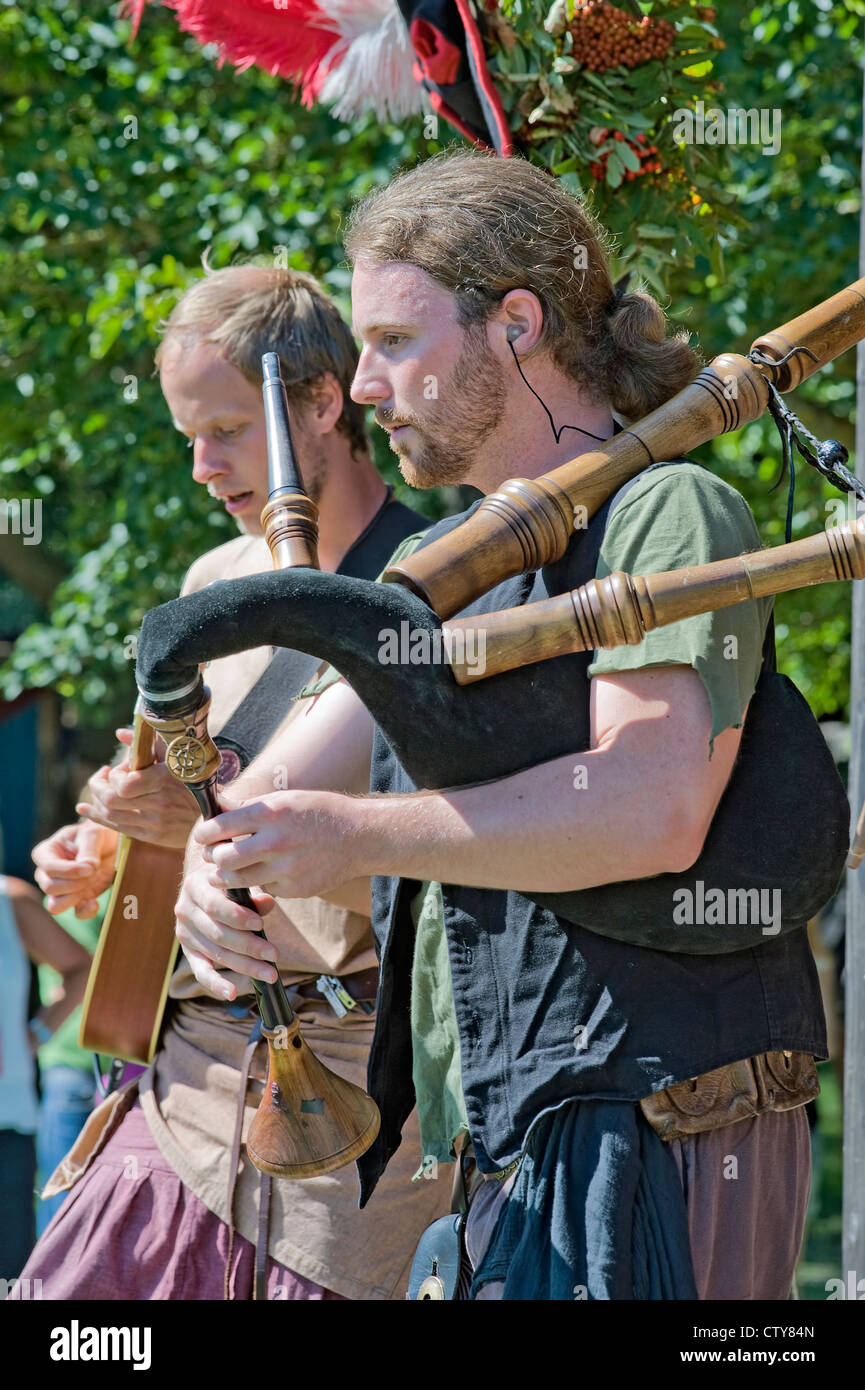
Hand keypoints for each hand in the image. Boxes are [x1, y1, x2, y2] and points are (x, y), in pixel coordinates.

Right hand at [32, 821, 116, 917]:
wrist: (110, 844)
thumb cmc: (95, 834)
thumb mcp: (93, 834)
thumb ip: (88, 850)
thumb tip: (87, 868)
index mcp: (45, 853)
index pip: (48, 867)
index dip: (68, 871)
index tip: (89, 868)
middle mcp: (47, 874)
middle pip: (50, 887)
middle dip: (75, 883)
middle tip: (93, 872)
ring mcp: (60, 889)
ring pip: (56, 905)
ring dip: (76, 897)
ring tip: (92, 883)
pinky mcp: (77, 899)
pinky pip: (76, 913)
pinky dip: (86, 911)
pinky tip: (95, 902)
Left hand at [76, 727, 199, 848]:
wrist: (217, 813)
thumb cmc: (195, 778)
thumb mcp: (177, 755)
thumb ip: (148, 744)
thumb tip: (120, 734)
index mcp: (165, 779)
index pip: (123, 784)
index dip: (113, 776)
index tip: (117, 768)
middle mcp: (160, 803)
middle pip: (111, 801)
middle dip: (97, 787)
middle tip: (100, 778)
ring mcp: (156, 823)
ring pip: (110, 816)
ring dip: (96, 802)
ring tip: (98, 791)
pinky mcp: (154, 837)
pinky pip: (117, 828)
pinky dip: (97, 818)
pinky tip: (86, 810)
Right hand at [175, 867, 278, 999]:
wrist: (206, 883)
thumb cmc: (228, 881)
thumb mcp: (239, 879)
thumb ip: (253, 892)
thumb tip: (268, 903)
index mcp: (195, 886)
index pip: (215, 906)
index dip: (237, 916)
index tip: (261, 923)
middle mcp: (184, 910)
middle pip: (218, 934)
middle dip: (249, 946)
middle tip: (274, 955)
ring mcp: (184, 933)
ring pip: (216, 954)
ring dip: (245, 966)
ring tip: (269, 974)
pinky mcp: (188, 951)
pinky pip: (201, 971)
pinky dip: (216, 984)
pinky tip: (232, 993)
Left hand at [193, 790, 364, 901]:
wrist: (359, 837)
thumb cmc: (318, 812)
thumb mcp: (285, 799)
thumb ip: (249, 806)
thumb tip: (216, 806)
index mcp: (271, 813)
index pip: (221, 826)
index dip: (204, 833)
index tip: (202, 836)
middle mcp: (276, 842)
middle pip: (223, 859)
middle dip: (213, 858)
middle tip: (215, 855)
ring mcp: (286, 869)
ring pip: (237, 881)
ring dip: (227, 876)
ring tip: (227, 869)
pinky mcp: (295, 889)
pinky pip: (264, 889)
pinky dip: (260, 882)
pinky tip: (268, 871)